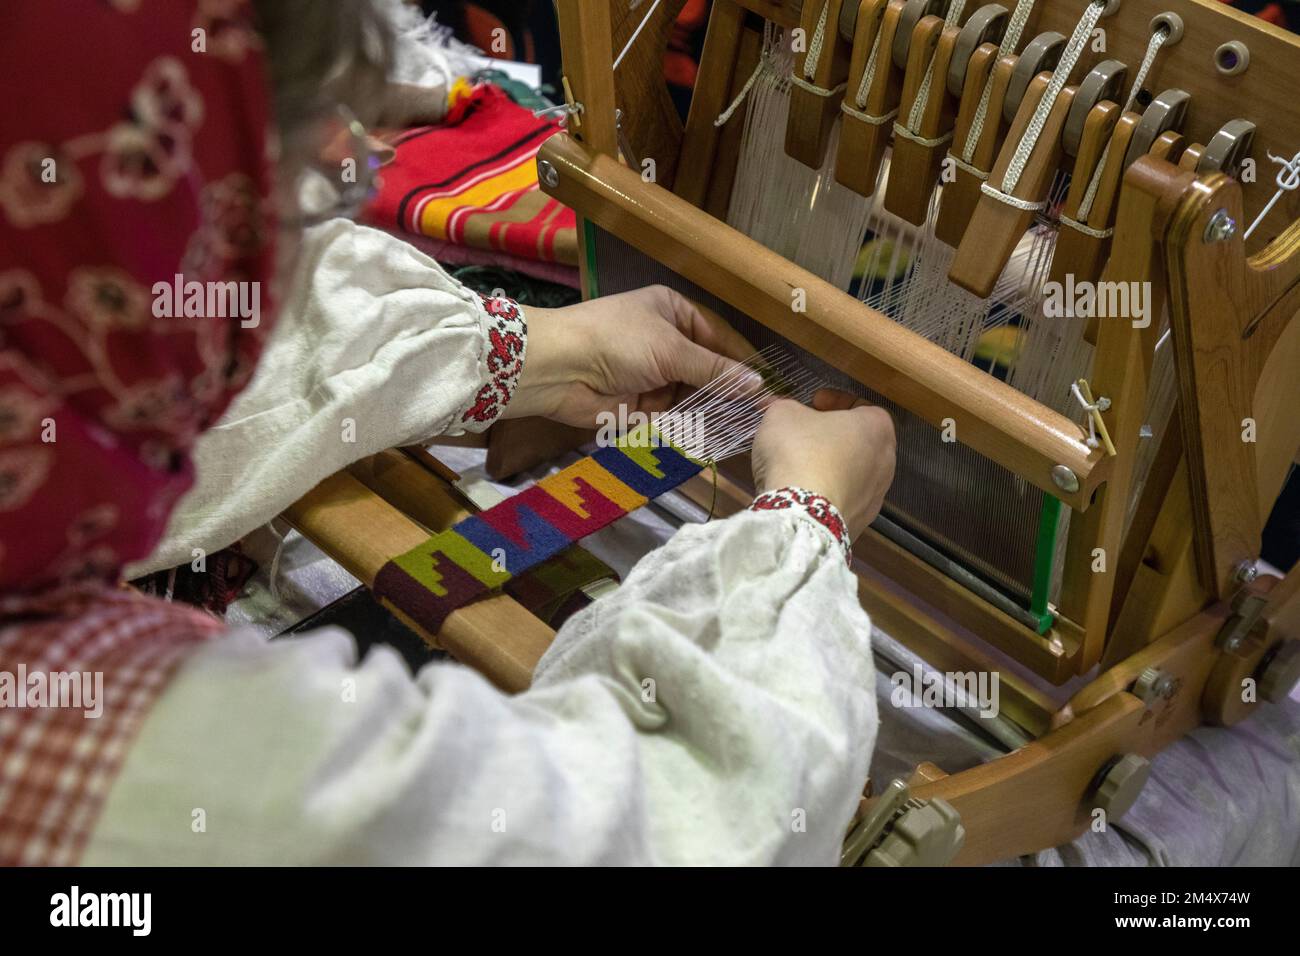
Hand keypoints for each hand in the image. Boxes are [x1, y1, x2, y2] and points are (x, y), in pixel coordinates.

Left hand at [506, 285, 754, 427]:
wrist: (558, 369)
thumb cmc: (615, 341)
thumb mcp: (671, 349)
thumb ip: (714, 370)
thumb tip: (759, 385)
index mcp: (673, 312)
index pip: (720, 337)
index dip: (745, 361)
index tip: (771, 385)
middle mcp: (666, 341)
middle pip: (709, 369)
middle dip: (732, 391)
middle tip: (764, 414)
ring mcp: (654, 375)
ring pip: (695, 395)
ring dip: (715, 411)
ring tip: (746, 427)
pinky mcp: (642, 405)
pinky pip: (675, 416)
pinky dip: (693, 426)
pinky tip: (717, 437)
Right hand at [751, 391, 895, 539]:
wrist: (800, 514)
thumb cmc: (798, 452)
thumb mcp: (783, 414)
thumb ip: (789, 408)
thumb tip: (786, 413)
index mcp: (877, 428)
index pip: (861, 405)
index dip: (834, 400)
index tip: (812, 402)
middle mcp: (886, 462)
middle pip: (859, 441)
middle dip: (833, 435)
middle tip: (806, 433)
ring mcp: (876, 497)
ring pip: (853, 473)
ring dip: (831, 467)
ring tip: (801, 466)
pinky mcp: (860, 523)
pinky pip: (842, 500)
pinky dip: (826, 494)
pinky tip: (802, 493)